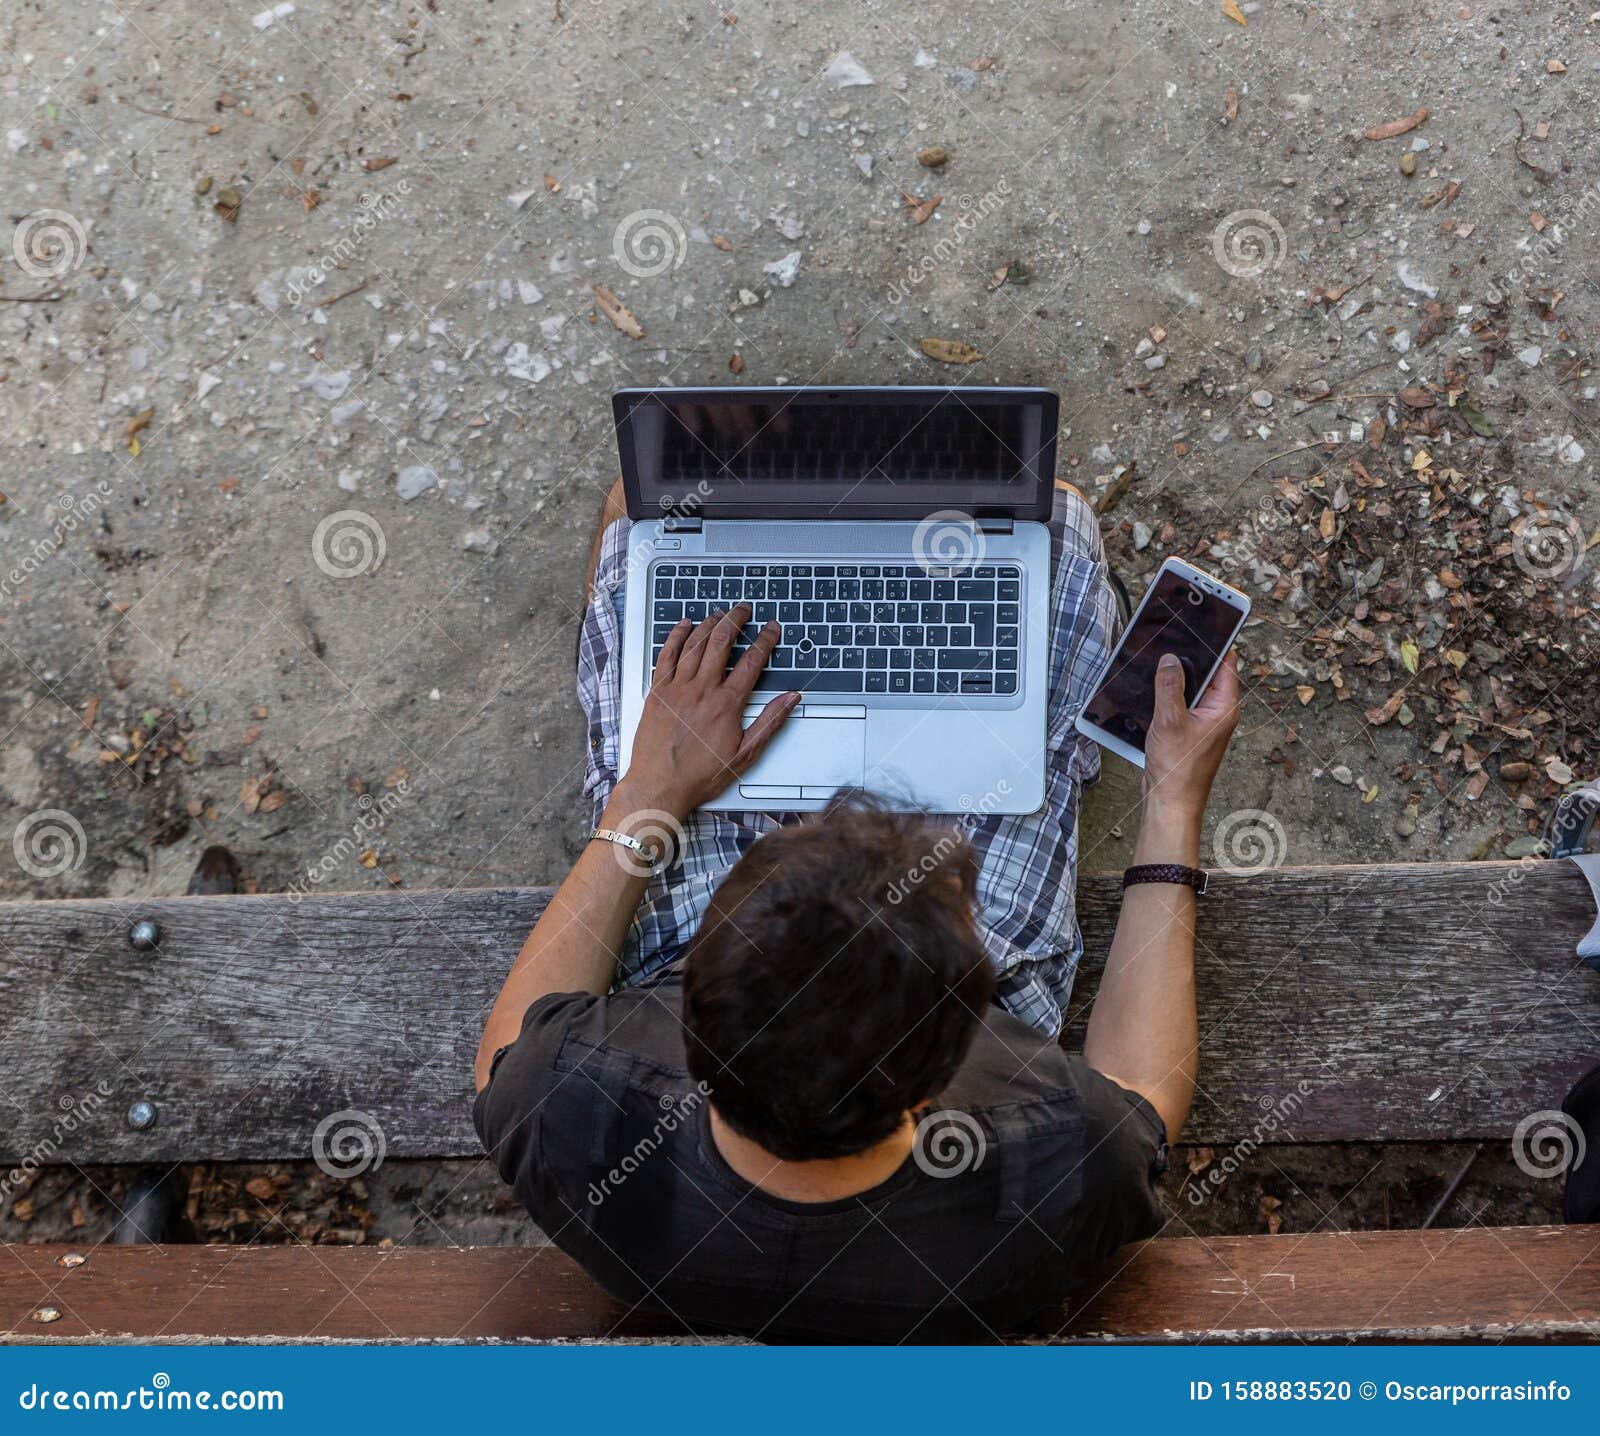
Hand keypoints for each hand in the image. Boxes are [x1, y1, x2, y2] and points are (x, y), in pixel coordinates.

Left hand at [613, 604, 798, 820]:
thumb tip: (790, 699)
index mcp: (726, 704)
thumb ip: (769, 722)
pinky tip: (683, 625)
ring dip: (709, 624)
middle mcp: (701, 690)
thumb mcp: (744, 754)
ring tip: (720, 613)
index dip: (765, 641)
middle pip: (722, 642)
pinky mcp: (657, 691)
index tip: (771, 629)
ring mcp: (677, 688)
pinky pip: (667, 655)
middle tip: (745, 609)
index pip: (751, 662)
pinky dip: (676, 636)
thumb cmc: (699, 775)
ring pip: (695, 644)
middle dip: (736, 620)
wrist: (659, 785)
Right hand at [1142, 651, 1239, 822]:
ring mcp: (1203, 722)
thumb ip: (1170, 686)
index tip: (1202, 620)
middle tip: (1171, 637)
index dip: (1215, 641)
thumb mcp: (1170, 720)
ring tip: (1157, 661)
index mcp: (1224, 707)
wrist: (1170, 803)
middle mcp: (1218, 713)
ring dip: (1175, 678)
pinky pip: (1180, 704)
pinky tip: (1151, 689)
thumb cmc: (1177, 769)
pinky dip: (1168, 695)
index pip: (1225, 663)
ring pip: (1191, 689)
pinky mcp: (1188, 731)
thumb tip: (1170, 660)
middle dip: (1189, 657)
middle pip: (1207, 673)